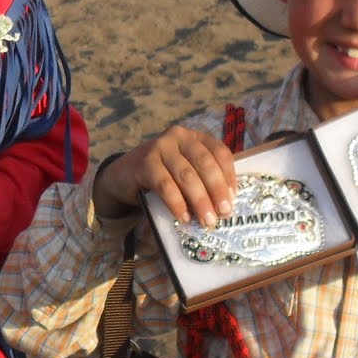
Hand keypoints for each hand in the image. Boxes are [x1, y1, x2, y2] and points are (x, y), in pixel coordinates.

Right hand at [95, 126, 237, 226]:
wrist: (123, 175)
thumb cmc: (161, 175)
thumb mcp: (184, 170)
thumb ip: (202, 179)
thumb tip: (224, 205)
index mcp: (194, 137)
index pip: (219, 152)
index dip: (229, 175)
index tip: (233, 197)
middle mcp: (178, 137)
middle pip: (204, 163)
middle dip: (216, 190)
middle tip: (224, 213)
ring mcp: (160, 147)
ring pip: (186, 175)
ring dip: (199, 200)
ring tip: (207, 221)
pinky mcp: (144, 163)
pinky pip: (165, 185)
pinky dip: (177, 203)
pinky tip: (183, 217)